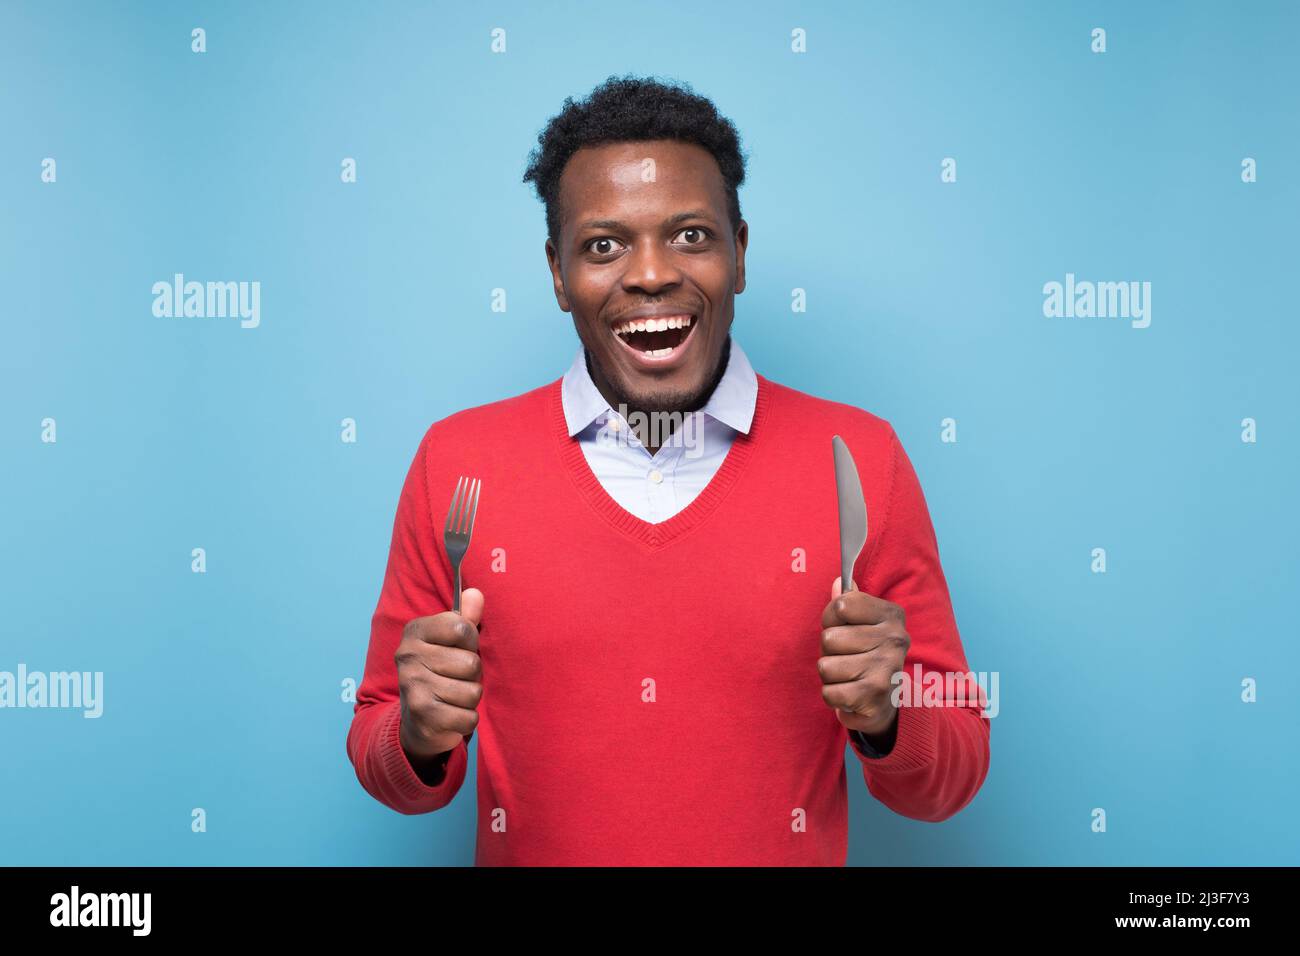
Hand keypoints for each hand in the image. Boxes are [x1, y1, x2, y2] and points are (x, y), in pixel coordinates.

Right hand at [396, 588, 484, 767]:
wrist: (417, 722)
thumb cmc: (442, 674)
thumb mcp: (452, 643)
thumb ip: (466, 619)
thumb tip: (476, 593)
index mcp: (415, 631)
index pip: (462, 627)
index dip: (471, 642)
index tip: (459, 650)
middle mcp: (407, 655)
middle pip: (471, 663)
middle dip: (472, 675)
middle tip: (455, 679)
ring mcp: (413, 686)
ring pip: (473, 691)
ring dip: (469, 699)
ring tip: (452, 698)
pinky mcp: (422, 715)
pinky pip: (469, 717)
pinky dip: (466, 720)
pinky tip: (450, 716)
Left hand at [819, 577, 909, 738]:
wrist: (884, 704)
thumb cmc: (866, 657)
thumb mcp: (861, 625)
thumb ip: (849, 603)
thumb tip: (838, 582)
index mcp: (891, 615)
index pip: (841, 605)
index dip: (831, 619)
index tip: (844, 629)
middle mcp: (895, 639)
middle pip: (829, 637)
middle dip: (829, 652)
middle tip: (848, 659)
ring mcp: (886, 669)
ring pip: (825, 666)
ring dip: (830, 676)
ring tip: (849, 677)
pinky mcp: (875, 697)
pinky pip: (829, 692)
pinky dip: (833, 696)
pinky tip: (850, 694)